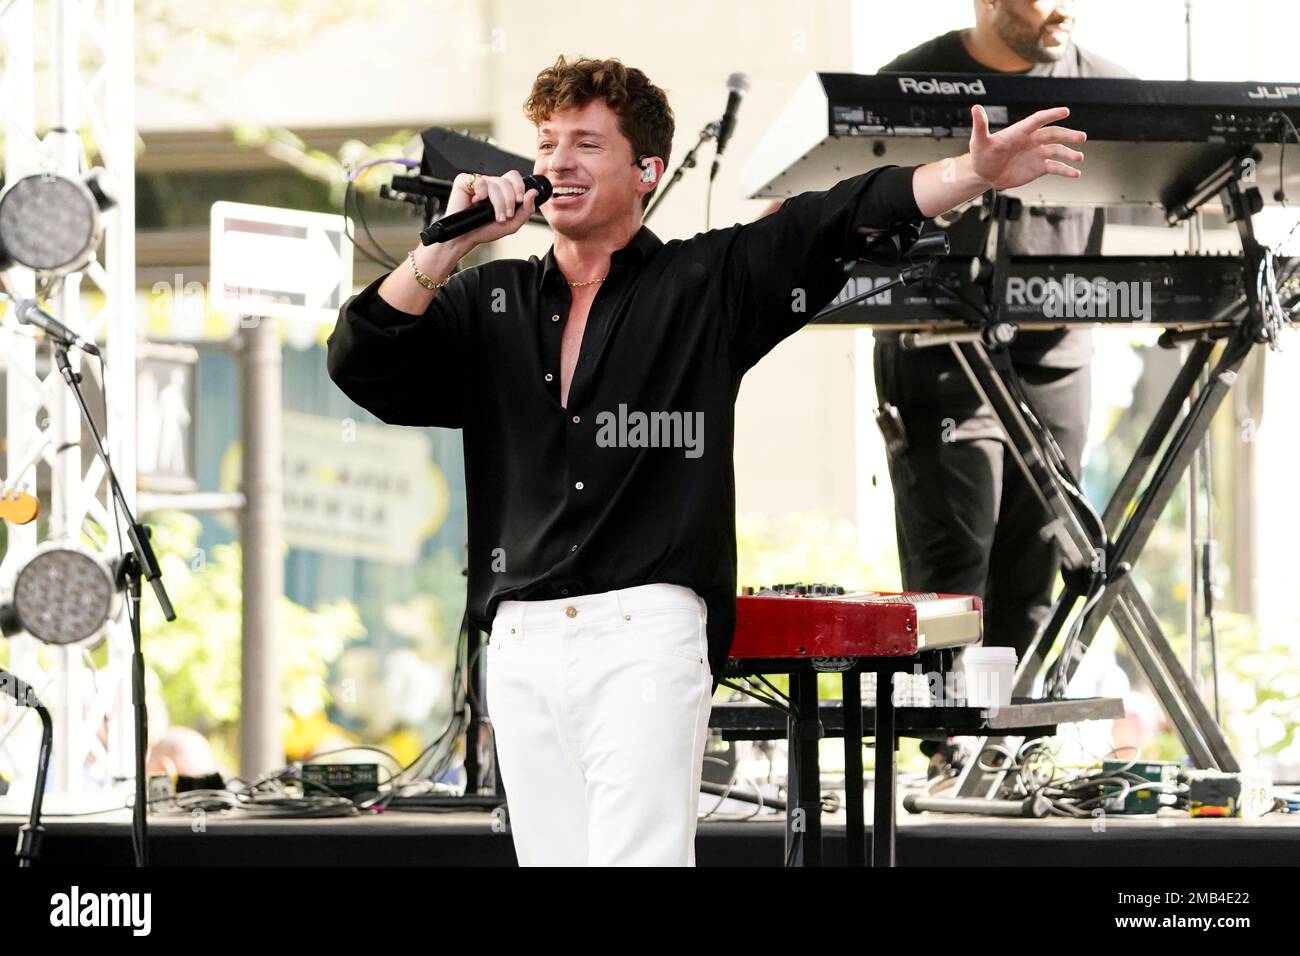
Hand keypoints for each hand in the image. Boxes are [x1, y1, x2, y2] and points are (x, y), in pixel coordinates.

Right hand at [440, 169, 538, 247]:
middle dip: (509, 200)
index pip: (514, 177)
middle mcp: (491, 184)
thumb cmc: (485, 230)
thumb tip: (533, 193)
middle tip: (506, 215)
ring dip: (498, 203)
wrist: (466, 237)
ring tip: (495, 216)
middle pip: (507, 181)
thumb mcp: (512, 224)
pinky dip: (481, 194)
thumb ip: (526, 209)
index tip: (519, 201)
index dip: (519, 187)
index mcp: (502, 190)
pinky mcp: (465, 181)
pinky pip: (479, 182)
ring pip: (495, 183)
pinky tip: (476, 203)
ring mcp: (478, 182)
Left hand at [968, 104, 1085, 190]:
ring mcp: (1037, 154)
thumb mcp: (979, 141)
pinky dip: (1066, 170)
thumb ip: (980, 125)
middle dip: (1068, 135)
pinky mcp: (1038, 168)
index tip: (1065, 111)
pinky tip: (1075, 173)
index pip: (1038, 120)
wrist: (984, 174)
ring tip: (1079, 158)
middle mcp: (1032, 140)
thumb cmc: (981, 155)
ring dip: (1069, 154)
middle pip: (1054, 134)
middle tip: (1081, 137)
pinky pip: (1055, 167)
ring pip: (1057, 151)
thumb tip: (976, 108)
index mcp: (1020, 131)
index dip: (1051, 115)